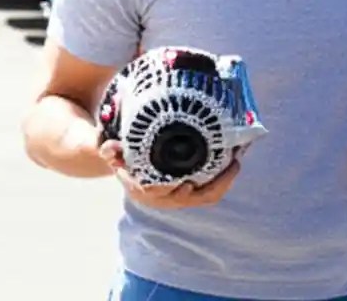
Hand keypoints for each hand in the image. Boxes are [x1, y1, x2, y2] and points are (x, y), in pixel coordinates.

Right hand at [98, 139, 240, 209]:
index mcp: (142, 189)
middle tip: (229, 165)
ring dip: (223, 182)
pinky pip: (210, 192)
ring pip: (205, 196)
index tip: (185, 184)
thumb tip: (109, 149)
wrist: (128, 165)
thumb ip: (110, 151)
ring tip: (237, 162)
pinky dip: (223, 180)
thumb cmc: (122, 157)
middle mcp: (162, 197)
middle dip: (212, 185)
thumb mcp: (113, 152)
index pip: (156, 193)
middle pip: (190, 198)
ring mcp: (178, 196)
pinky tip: (234, 163)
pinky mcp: (190, 193)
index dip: (170, 191)